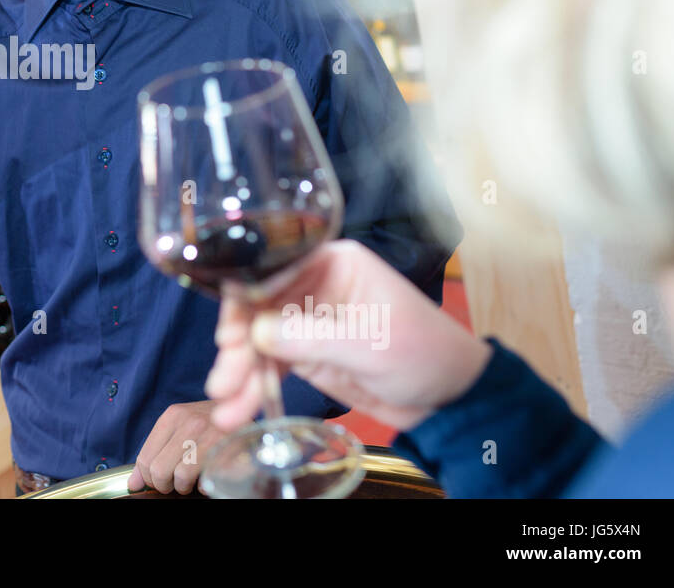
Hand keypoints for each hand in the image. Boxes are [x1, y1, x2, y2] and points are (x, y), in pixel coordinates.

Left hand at [127, 400, 230, 494]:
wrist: (244, 408)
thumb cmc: (207, 423)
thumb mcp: (178, 428)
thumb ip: (153, 452)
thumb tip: (133, 484)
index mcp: (173, 415)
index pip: (145, 459)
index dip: (148, 477)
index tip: (158, 478)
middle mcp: (191, 422)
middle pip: (159, 470)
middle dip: (164, 484)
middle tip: (173, 481)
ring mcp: (211, 434)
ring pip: (181, 476)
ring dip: (183, 486)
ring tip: (190, 479)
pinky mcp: (229, 449)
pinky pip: (206, 480)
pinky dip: (203, 486)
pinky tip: (205, 477)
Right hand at [206, 240, 492, 434]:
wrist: (449, 399)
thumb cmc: (424, 353)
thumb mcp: (371, 343)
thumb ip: (312, 336)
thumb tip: (257, 332)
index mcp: (333, 263)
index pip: (273, 270)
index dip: (245, 300)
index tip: (230, 335)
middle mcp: (313, 285)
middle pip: (257, 307)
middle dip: (238, 347)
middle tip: (224, 382)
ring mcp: (305, 320)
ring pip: (256, 340)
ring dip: (239, 373)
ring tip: (227, 409)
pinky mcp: (304, 352)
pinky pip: (268, 364)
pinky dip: (252, 385)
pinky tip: (237, 408)